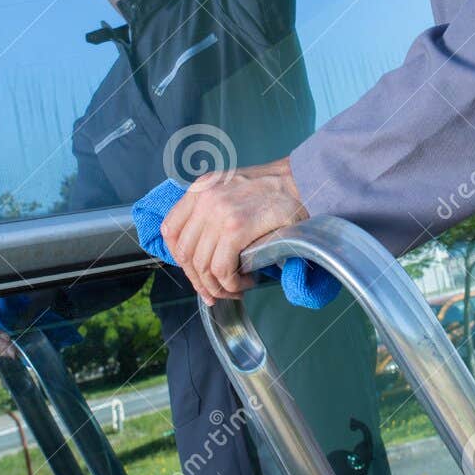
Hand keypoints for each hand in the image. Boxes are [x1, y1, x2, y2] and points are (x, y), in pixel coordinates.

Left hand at [160, 157, 308, 305]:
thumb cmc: (273, 191)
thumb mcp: (232, 190)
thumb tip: (201, 253)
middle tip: (217, 292)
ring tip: (237, 288)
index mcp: (200, 188)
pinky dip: (232, 283)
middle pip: (185, 253)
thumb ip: (211, 213)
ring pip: (203, 265)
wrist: (303, 182)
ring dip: (218, 286)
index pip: (171, 231)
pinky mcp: (237, 227)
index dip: (180, 260)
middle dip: (200, 281)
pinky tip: (247, 281)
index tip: (196, 273)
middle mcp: (205, 198)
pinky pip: (222, 268)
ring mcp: (219, 212)